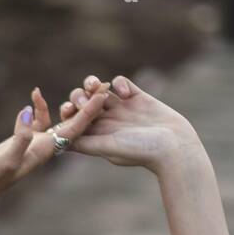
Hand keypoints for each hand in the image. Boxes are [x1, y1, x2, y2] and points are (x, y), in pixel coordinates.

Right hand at [0, 81, 110, 211]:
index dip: (90, 110)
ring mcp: (35, 144)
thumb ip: (18, 138)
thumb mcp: (6, 159)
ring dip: (69, 104)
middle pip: (74, 123)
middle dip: (89, 104)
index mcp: (47, 150)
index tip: (104, 93)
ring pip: (58, 120)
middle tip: (105, 84)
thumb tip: (27, 113)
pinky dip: (38, 107)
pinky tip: (35, 94)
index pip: (75, 127)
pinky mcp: (22, 141)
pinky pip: (36, 121)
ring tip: (83, 86)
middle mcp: (46, 147)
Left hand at [58, 74, 199, 173]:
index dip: (68, 112)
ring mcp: (122, 108)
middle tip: (84, 100)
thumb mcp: (109, 148)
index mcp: (98, 135)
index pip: (75, 120)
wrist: (174, 145)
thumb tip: (60, 143)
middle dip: (79, 97)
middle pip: (83, 102)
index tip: (69, 110)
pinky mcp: (137, 97)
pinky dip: (120, 84)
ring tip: (97, 87)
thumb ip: (85, 144)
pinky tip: (126, 95)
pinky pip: (121, 83)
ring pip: (99, 89)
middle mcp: (108, 121)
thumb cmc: (141, 151)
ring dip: (93, 84)